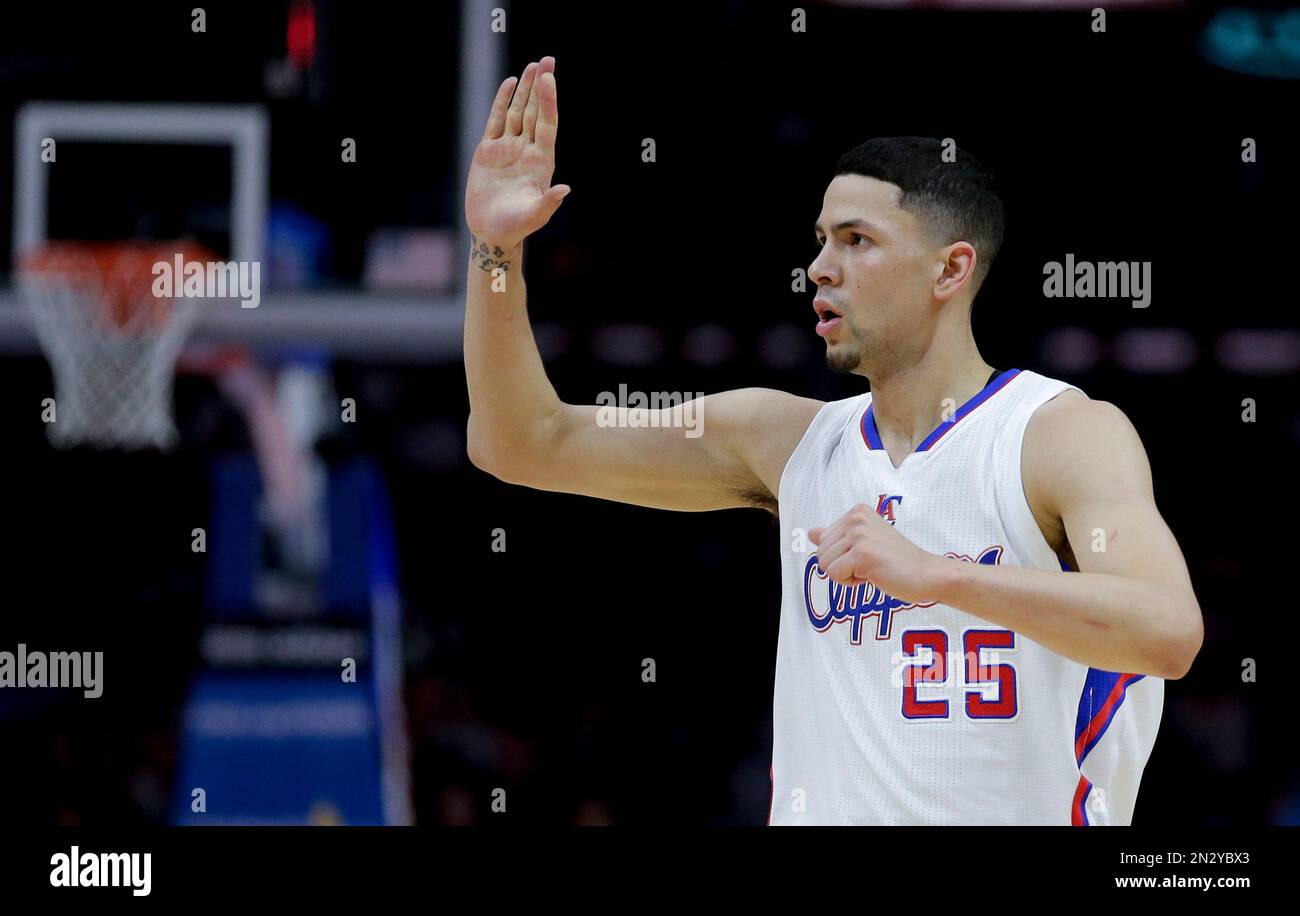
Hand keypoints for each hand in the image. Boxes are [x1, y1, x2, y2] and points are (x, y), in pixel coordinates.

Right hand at [465, 57, 569, 249]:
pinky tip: (509, 84)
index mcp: (541, 162)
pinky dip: (502, 102)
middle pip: (536, 112)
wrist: (492, 232)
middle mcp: (527, 150)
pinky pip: (497, 120)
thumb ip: (548, 202)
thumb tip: (564, 189)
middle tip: (547, 59)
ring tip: (532, 65)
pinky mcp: (489, 151)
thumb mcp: (534, 216)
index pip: (547, 124)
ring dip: (524, 89)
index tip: (549, 78)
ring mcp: (508, 148)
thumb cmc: (516, 227)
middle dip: (541, 86)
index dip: (548, 101)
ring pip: (518, 112)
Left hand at [808, 504, 943, 603]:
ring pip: (825, 565)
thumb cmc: (897, 561)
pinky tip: (874, 575)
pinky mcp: (862, 554)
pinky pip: (835, 575)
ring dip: (846, 575)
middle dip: (841, 566)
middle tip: (870, 564)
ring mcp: (859, 535)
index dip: (842, 556)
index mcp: (857, 512)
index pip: (823, 540)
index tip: (867, 555)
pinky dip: (851, 583)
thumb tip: (811, 532)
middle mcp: (856, 518)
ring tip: (872, 568)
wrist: (927, 573)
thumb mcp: (864, 542)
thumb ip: (837, 536)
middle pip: (820, 553)